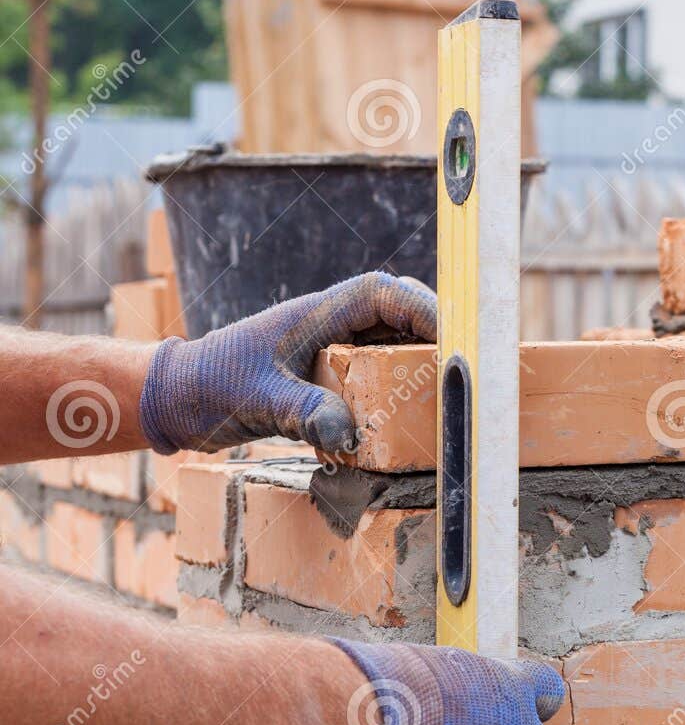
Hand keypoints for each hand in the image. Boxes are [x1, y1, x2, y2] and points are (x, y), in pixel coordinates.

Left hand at [138, 272, 435, 453]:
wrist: (182, 398)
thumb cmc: (213, 386)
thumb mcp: (260, 401)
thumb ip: (305, 412)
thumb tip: (349, 432)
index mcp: (317, 313)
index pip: (382, 292)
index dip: (423, 307)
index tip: (453, 336)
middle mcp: (328, 325)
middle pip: (397, 315)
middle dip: (432, 336)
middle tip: (461, 370)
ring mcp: (328, 350)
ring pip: (388, 344)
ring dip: (415, 364)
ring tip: (443, 395)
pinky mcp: (324, 376)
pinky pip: (371, 374)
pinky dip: (392, 389)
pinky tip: (404, 418)